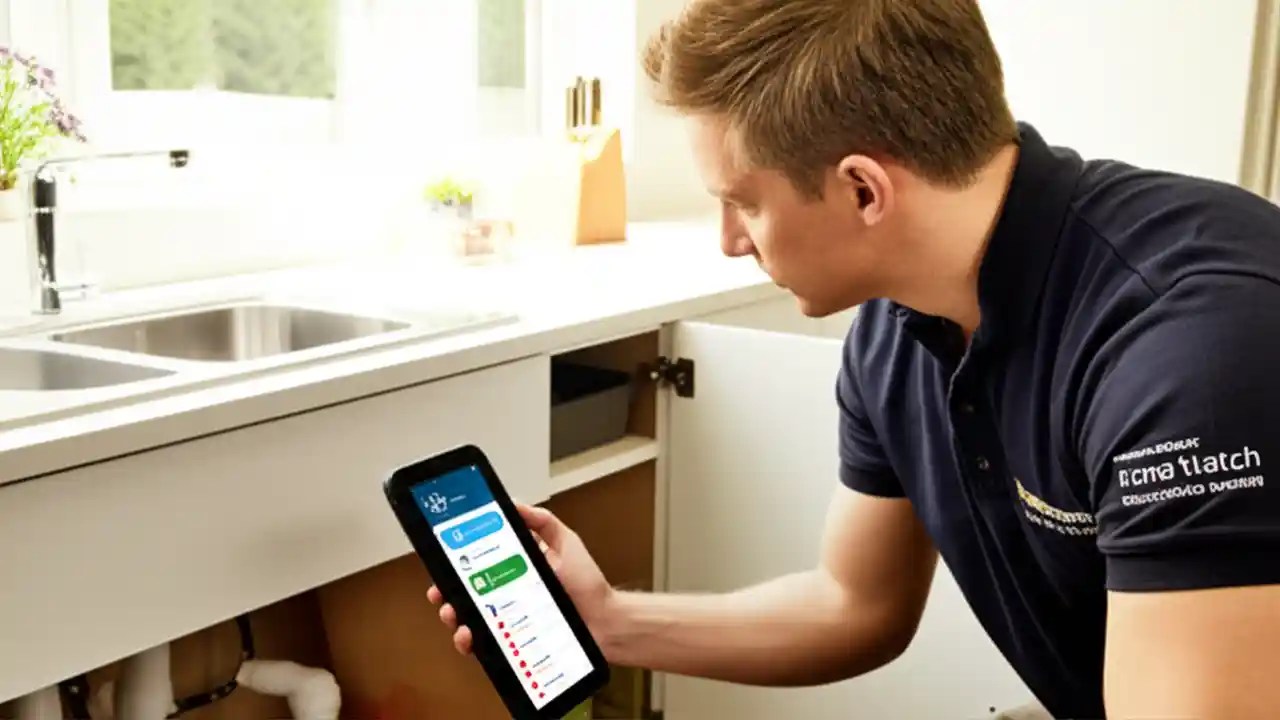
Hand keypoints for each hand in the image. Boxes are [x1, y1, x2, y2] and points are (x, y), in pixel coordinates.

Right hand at [427, 503, 615, 656]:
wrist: (605, 623)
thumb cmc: (588, 585)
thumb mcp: (567, 543)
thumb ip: (544, 523)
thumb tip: (514, 504)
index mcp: (517, 568)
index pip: (480, 562)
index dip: (459, 560)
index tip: (443, 555)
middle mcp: (508, 593)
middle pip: (466, 590)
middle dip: (446, 589)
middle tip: (440, 589)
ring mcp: (508, 619)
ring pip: (468, 617)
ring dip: (453, 615)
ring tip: (453, 612)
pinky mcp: (512, 642)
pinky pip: (484, 644)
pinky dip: (469, 641)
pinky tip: (469, 636)